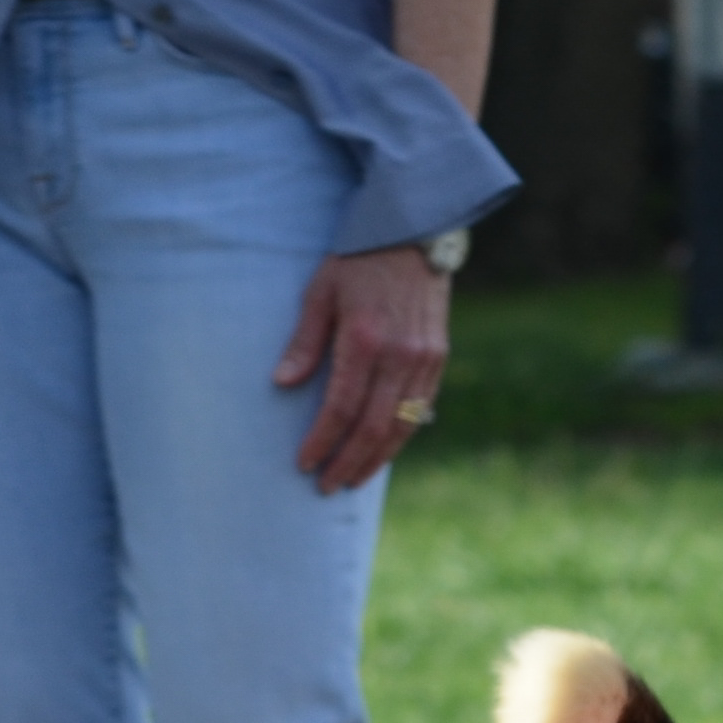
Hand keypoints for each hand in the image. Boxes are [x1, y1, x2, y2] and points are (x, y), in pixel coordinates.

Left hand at [274, 243, 448, 492]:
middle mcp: (402, 357)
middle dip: (349, 461)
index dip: (323, 440)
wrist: (413, 236)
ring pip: (402, 426)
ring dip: (377, 458)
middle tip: (327, 486)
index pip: (343, 407)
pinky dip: (398, 436)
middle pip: (375, 427)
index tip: (304, 463)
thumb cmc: (358, 260)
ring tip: (353, 478)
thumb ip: (305, 341)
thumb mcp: (321, 293)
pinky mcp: (438, 360)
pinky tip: (381, 450)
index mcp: (367, 340)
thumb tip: (283, 384)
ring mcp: (425, 361)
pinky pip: (419, 410)